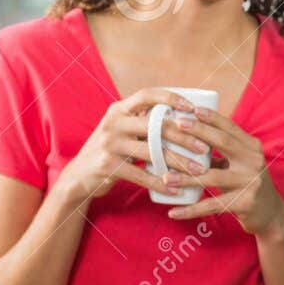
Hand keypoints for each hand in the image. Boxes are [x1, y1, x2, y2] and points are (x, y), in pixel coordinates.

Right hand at [58, 87, 206, 203]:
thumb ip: (146, 124)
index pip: (147, 95)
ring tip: (198, 171)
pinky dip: (161, 183)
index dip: (171, 98)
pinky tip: (177, 189)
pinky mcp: (107, 165)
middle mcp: (113, 122)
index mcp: (119, 110)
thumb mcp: (123, 131)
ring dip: (178, 162)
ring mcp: (109, 143)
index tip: (192, 108)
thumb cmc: (113, 151)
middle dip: (184, 136)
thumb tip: (190, 122)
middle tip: (205, 148)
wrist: (78, 176)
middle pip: (155, 125)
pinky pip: (140, 175)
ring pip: (152, 151)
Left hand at [161, 106, 283, 236]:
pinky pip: (213, 206)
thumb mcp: (240, 163)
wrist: (270, 212)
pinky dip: (192, 210)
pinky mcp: (245, 203)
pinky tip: (173, 212)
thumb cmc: (247, 183)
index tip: (191, 109)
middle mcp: (254, 161)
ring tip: (166, 177)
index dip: (211, 117)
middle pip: (224, 143)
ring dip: (186, 177)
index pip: (230, 128)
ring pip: (213, 177)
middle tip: (176, 126)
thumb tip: (189, 133)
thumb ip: (222, 150)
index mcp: (252, 148)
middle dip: (198, 132)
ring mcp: (251, 182)